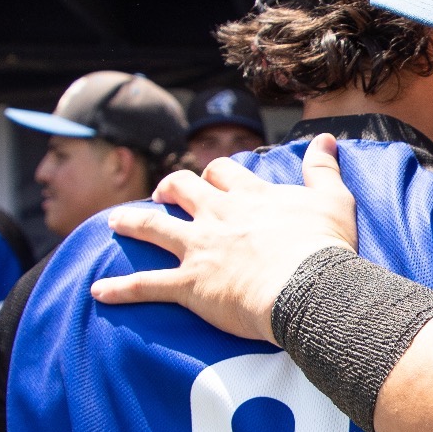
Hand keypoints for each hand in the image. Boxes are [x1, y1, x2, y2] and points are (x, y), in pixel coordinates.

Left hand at [92, 135, 357, 342]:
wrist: (309, 287)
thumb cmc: (325, 247)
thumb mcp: (333, 200)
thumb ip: (324, 169)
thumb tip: (325, 139)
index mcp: (250, 197)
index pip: (223, 172)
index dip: (215, 174)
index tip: (214, 180)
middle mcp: (217, 216)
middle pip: (182, 188)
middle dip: (169, 187)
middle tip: (162, 194)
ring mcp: (199, 249)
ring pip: (154, 226)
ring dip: (132, 221)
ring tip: (116, 221)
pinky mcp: (189, 284)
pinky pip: (146, 285)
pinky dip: (121, 289)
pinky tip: (98, 291)